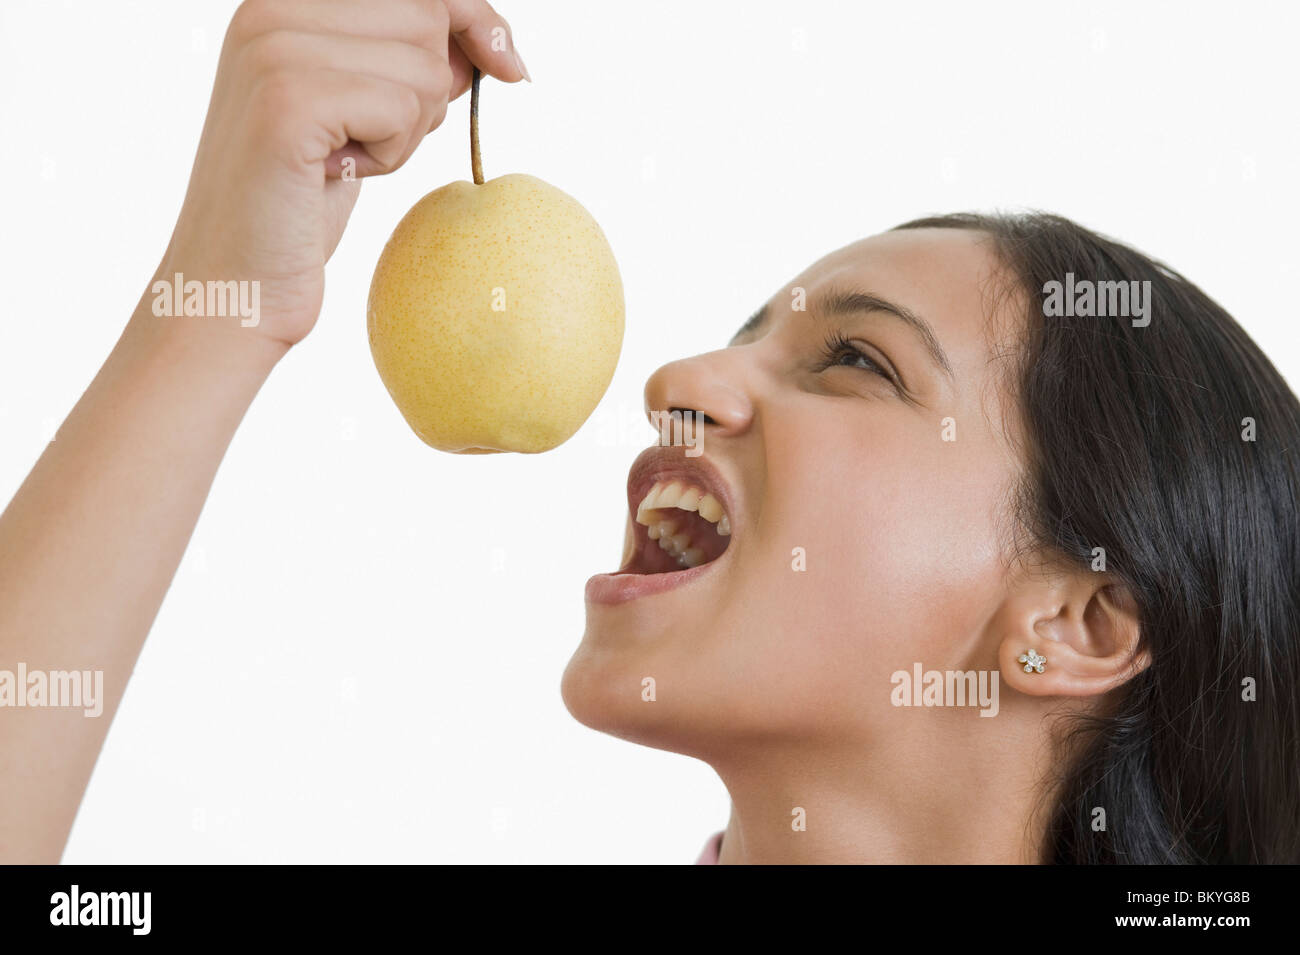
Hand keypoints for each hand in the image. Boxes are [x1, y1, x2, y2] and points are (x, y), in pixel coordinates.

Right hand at [157, 0, 527, 346]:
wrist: (236, 284)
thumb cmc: (301, 205)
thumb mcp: (365, 117)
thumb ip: (413, 63)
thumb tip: (491, 41)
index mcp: (281, 0)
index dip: (475, 18)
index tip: (512, 66)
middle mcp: (269, 7)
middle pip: (427, 16)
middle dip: (426, 92)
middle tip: (367, 140)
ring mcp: (274, 48)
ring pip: (424, 67)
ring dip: (406, 131)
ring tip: (343, 160)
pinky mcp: (289, 100)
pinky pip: (404, 109)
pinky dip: (392, 155)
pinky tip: (336, 174)